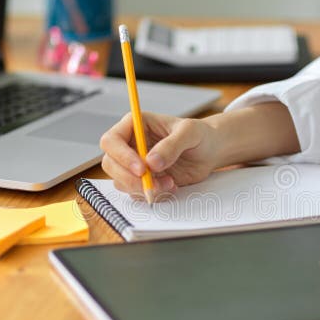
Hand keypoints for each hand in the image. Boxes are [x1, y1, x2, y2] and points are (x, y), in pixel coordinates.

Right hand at [99, 112, 219, 198]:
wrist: (209, 152)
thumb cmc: (199, 135)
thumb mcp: (189, 133)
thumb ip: (171, 145)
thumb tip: (151, 162)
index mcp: (135, 125)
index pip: (112, 141)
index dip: (121, 156)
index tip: (141, 169)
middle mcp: (130, 145)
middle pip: (110, 164)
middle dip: (130, 178)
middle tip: (152, 184)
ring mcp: (134, 164)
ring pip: (121, 181)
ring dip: (143, 187)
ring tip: (169, 182)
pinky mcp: (143, 180)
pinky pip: (135, 192)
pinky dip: (151, 194)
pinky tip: (170, 186)